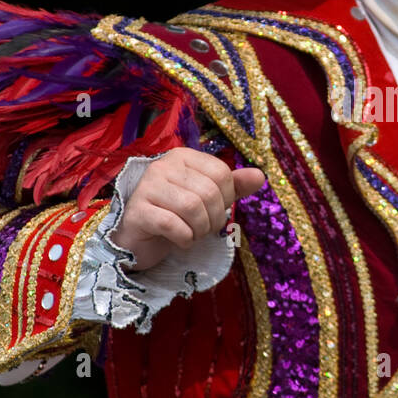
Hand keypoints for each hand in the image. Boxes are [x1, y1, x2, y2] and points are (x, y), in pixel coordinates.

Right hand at [112, 148, 263, 271]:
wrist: (139, 240)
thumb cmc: (176, 215)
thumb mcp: (208, 199)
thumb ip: (233, 186)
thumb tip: (260, 176)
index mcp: (182, 157)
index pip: (221, 173)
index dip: (226, 198)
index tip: (215, 211)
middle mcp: (163, 166)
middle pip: (208, 192)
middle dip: (214, 218)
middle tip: (204, 228)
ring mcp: (147, 187)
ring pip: (192, 208)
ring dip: (199, 230)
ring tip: (192, 234)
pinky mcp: (137, 211)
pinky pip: (172, 225)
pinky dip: (184, 239)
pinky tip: (179, 240)